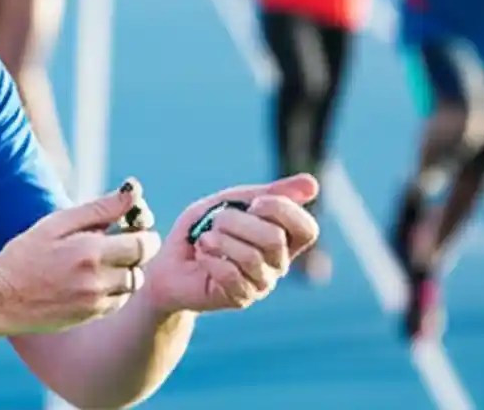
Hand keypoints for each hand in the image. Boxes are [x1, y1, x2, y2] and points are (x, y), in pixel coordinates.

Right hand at [0, 179, 160, 334]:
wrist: (0, 299)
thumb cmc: (25, 255)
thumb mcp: (57, 223)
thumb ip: (99, 208)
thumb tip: (133, 192)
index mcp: (91, 252)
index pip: (143, 244)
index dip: (144, 235)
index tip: (133, 228)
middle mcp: (98, 280)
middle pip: (140, 266)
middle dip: (136, 252)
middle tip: (118, 243)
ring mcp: (95, 303)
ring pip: (132, 285)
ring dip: (126, 272)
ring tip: (102, 262)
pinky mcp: (90, 317)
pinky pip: (118, 302)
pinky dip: (115, 290)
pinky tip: (93, 280)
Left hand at [143, 174, 319, 313]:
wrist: (170, 263)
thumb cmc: (204, 228)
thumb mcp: (232, 201)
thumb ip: (269, 193)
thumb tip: (313, 184)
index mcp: (284, 238)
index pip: (307, 229)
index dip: (283, 210)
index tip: (255, 203)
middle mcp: (279, 264)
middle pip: (275, 239)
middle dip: (238, 221)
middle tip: (216, 220)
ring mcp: (261, 284)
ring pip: (252, 257)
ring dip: (220, 240)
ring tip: (205, 238)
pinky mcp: (239, 299)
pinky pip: (231, 275)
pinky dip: (211, 258)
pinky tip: (202, 255)